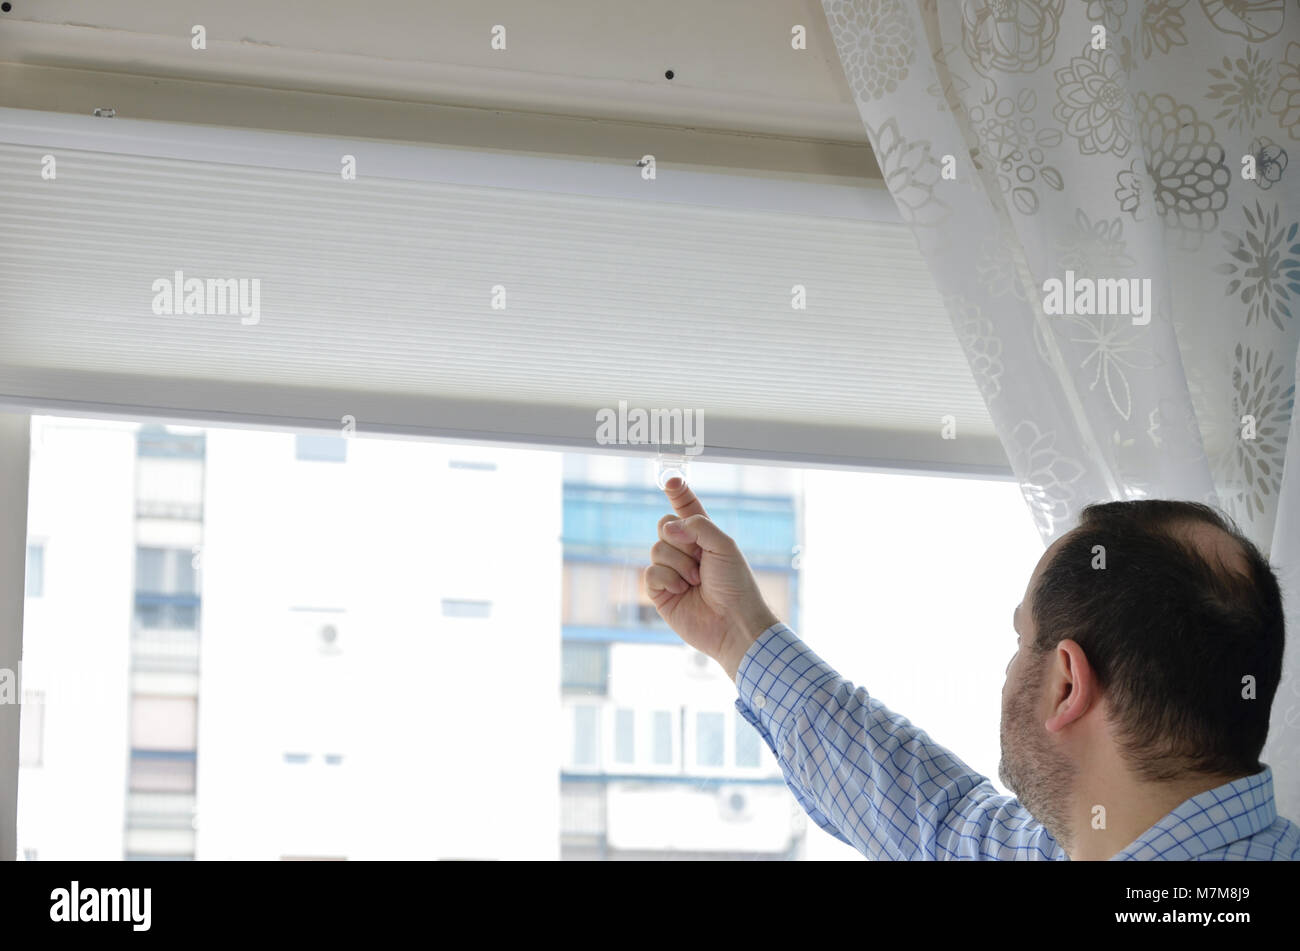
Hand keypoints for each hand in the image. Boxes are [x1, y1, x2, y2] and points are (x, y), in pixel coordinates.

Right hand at [644, 477, 779, 681]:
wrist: (733, 623)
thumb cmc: (736, 586)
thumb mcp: (724, 545)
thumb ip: (698, 526)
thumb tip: (668, 529)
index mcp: (704, 538)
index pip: (686, 510)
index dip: (679, 495)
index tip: (672, 481)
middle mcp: (686, 552)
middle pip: (664, 526)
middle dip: (680, 539)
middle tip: (700, 559)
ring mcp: (671, 572)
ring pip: (656, 549)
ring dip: (678, 564)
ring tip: (696, 581)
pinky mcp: (660, 592)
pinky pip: (650, 573)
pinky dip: (667, 579)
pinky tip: (682, 591)